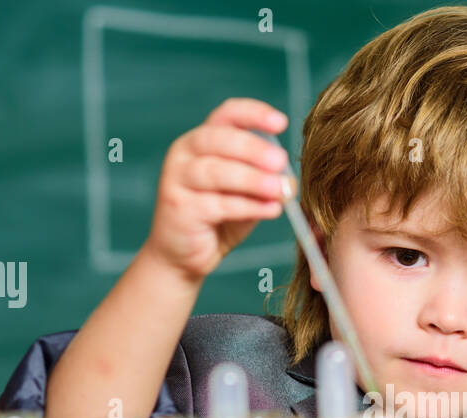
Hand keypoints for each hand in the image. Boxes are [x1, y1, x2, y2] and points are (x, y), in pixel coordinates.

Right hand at [142, 98, 294, 280]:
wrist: (183, 255)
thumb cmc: (217, 218)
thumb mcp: (245, 193)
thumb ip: (263, 180)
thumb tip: (289, 179)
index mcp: (202, 140)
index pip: (226, 115)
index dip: (253, 114)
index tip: (281, 122)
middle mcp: (185, 153)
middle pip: (219, 139)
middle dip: (254, 149)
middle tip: (281, 161)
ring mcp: (177, 179)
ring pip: (216, 171)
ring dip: (253, 179)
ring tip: (281, 190)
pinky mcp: (179, 207)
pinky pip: (218, 204)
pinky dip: (248, 206)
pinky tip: (271, 210)